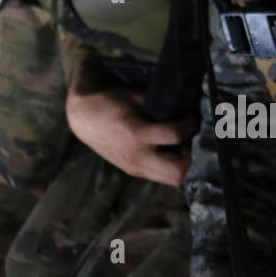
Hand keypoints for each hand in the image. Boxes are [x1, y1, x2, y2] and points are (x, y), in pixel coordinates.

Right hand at [66, 86, 195, 187]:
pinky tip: (166, 150)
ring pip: (171, 180)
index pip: (176, 136)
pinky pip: (159, 176)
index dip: (190, 124)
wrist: (83, 116)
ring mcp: (134, 167)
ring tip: (178, 146)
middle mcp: (136, 156)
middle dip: (190, 156)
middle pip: (178, 173)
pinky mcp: (132, 171)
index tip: (192, 116)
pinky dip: (168, 166)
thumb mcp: (137, 97)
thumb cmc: (110, 101)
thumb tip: (188, 105)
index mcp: (136, 134)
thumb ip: (162, 106)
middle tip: (188, 139)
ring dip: (181, 164)